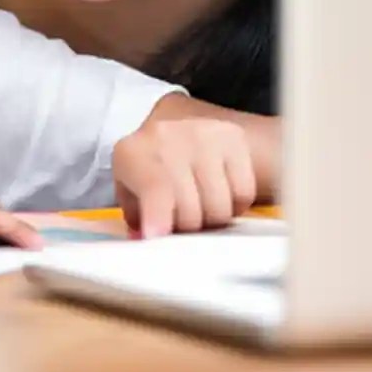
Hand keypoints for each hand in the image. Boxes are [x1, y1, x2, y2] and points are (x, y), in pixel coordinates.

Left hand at [112, 119, 255, 238]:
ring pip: (219, 206)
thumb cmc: (146, 169)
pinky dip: (234, 206)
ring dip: (210, 220)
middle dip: (186, 228)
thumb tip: (148, 240)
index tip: (158, 236)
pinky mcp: (233, 138)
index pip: (155, 188)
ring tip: (199, 209)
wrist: (170, 132)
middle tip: (181, 224)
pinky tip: (219, 196)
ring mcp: (204, 135)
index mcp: (133, 152)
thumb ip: (137, 220)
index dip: (159, 218)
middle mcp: (168, 138)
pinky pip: (243, 193)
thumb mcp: (128, 192)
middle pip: (190, 207)